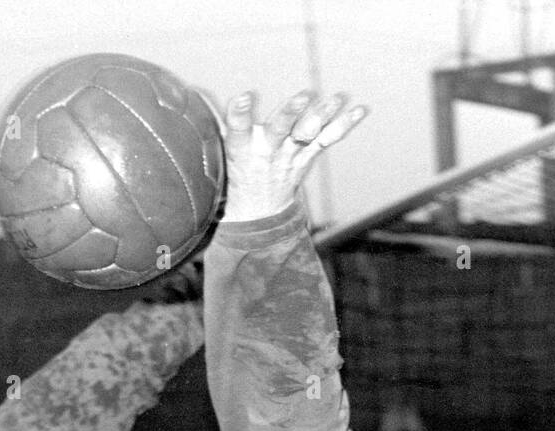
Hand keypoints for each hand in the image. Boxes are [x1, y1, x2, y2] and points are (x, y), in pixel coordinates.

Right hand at [220, 89, 368, 222]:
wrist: (257, 215)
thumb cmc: (236, 173)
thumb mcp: (222, 151)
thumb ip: (220, 122)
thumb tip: (195, 92)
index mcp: (241, 149)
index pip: (237, 129)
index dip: (239, 113)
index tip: (242, 97)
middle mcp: (267, 152)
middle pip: (278, 130)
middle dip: (290, 113)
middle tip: (302, 96)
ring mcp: (289, 157)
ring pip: (306, 134)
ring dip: (320, 116)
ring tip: (334, 99)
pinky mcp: (305, 158)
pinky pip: (326, 140)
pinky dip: (343, 126)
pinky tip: (359, 110)